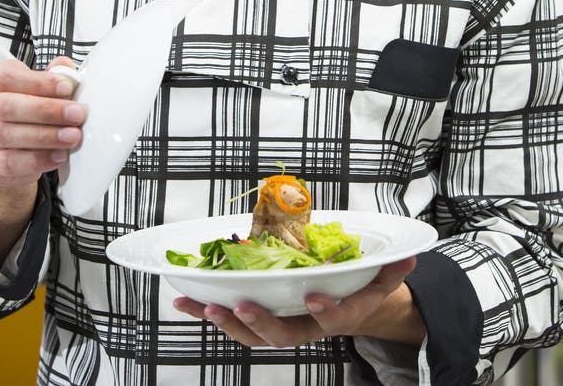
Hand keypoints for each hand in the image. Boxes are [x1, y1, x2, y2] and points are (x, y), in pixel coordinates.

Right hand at [0, 56, 85, 188]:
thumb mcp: (41, 88)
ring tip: (73, 136)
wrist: (9, 148)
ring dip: (45, 136)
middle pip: (8, 107)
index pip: (9, 77)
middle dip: (46, 110)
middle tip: (77, 114)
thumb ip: (56, 74)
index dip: (39, 82)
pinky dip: (37, 159)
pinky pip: (9, 161)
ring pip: (7, 135)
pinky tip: (59, 155)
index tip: (67, 87)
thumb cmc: (29, 109)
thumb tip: (66, 67)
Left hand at [174, 257, 422, 347]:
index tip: (314, 297)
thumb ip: (390, 270)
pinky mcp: (257, 317)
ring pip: (251, 333)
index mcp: (335, 314)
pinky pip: (232, 318)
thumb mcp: (379, 279)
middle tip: (241, 305)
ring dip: (224, 321)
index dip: (324, 311)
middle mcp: (305, 326)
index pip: (332, 319)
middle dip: (260, 322)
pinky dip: (207, 311)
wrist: (342, 309)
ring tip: (202, 305)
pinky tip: (184, 299)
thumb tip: (408, 257)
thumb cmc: (357, 289)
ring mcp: (278, 324)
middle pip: (282, 335)